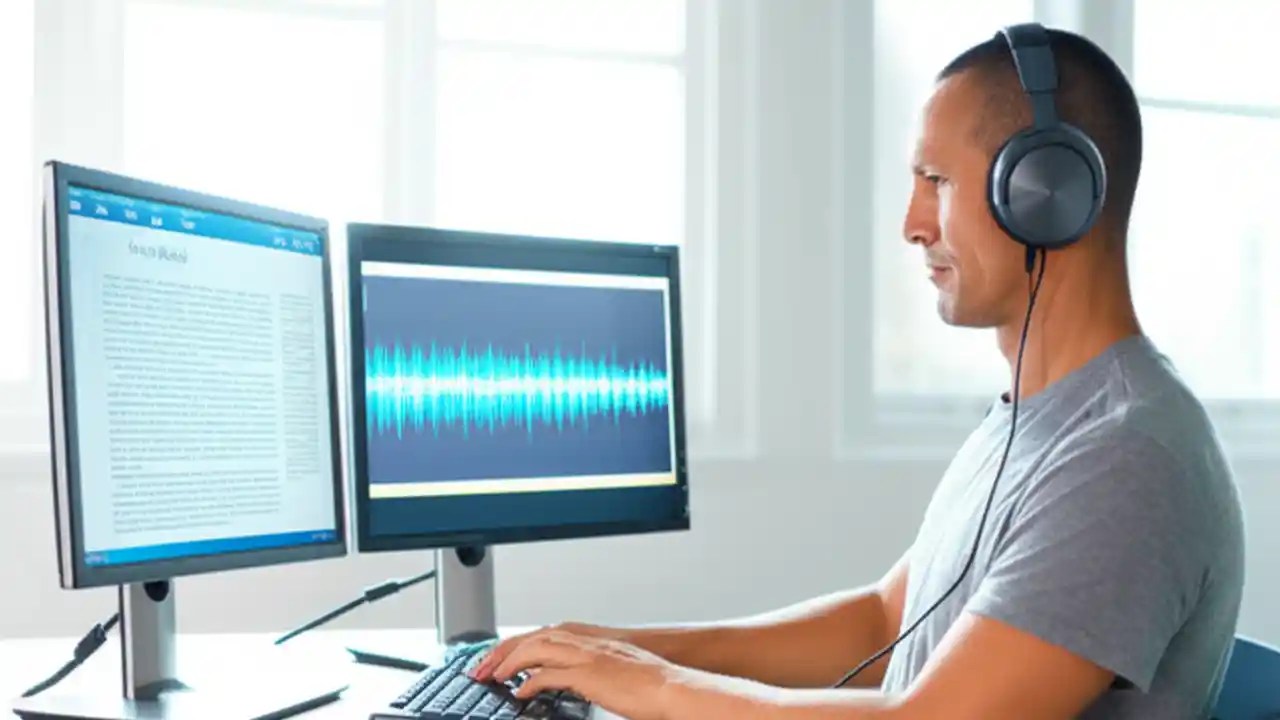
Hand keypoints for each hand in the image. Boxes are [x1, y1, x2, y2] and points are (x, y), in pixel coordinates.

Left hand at [470, 627, 680, 719]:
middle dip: (502, 651)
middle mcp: (585, 642)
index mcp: (590, 640)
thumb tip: (567, 680)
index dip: (516, 644)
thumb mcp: (614, 670)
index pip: (542, 633)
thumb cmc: (650, 683)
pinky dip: (530, 682)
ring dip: (509, 662)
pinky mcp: (589, 675)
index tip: (497, 657)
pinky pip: (549, 674)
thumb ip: (589, 670)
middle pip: (532, 637)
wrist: (672, 688)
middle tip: (481, 667)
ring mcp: (586, 656)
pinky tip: (520, 693)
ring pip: (535, 649)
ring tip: (492, 677)